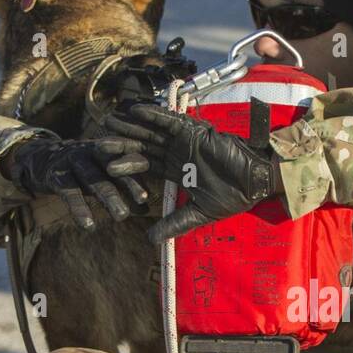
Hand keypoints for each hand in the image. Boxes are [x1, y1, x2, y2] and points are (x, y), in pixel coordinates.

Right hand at [4, 136, 149, 229]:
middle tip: (144, 201)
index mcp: (107, 150)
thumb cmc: (82, 170)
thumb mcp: (102, 176)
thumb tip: (145, 210)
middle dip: (128, 186)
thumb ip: (123, 189)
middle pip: (113, 169)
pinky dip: (79, 209)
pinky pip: (70, 192)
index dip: (136, 178)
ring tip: (122, 217)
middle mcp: (92, 151)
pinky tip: (88, 226)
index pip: (126, 162)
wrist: (42, 158)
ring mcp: (73, 160)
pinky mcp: (57, 174)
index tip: (145, 197)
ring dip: (109, 197)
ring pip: (94, 179)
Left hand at [105, 102, 281, 241]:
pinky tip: (134, 112)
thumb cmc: (233, 196)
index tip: (102, 167)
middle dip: (120, 145)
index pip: (144, 167)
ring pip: (151, 133)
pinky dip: (153, 116)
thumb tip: (150, 240)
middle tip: (96, 143)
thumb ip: (174, 223)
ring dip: (130, 127)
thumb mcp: (199, 214)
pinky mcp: (194, 132)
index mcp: (175, 170)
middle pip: (142, 148)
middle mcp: (176, 153)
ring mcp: (184, 141)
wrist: (257, 181)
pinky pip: (170, 121)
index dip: (124, 166)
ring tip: (108, 123)